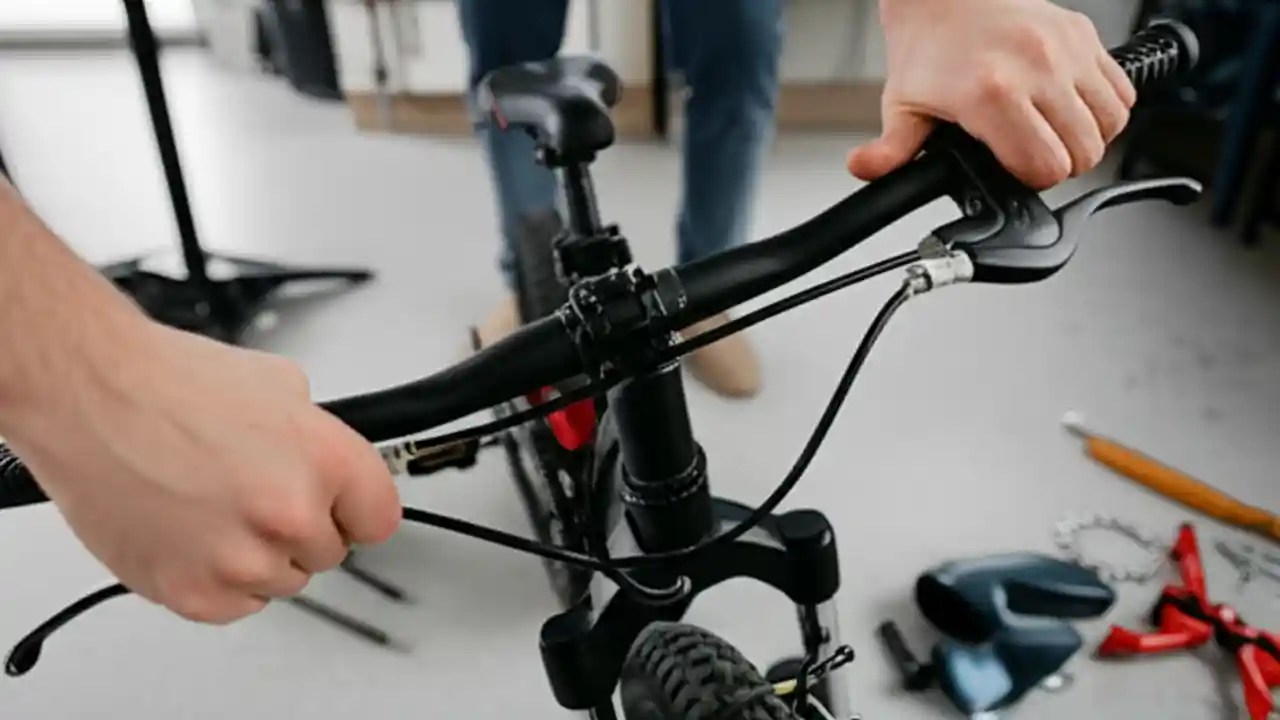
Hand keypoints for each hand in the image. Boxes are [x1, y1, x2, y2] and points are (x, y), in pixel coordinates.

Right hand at [4, 318, 399, 623]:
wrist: (89, 397)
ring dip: (259, 556)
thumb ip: (319, 437)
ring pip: (282, 582)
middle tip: (256, 494)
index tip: (343, 510)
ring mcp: (242, 561)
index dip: (356, 510)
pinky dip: (218, 579)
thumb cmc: (169, 384)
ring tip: (215, 506)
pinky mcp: (193, 593)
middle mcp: (291, 515)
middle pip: (330, 552)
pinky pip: (234, 605)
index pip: (380, 520)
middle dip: (302, 528)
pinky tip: (193, 532)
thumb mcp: (281, 387)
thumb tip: (332, 464)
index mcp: (326, 461)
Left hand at [848, 0, 1135, 188]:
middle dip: (1061, 166)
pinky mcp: (1084, 35)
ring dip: (1087, 139)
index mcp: (992, 93)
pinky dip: (1104, 110)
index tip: (1015, 171)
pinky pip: (1121, 90)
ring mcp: (1066, 50)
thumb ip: (891, 149)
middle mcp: (1037, 68)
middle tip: (1033, 155)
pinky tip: (1072, 111)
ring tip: (1054, 135)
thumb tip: (865, 169)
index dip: (1031, 180)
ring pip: (1111, 124)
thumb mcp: (902, 104)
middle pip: (1083, 152)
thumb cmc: (927, 46)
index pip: (1045, 167)